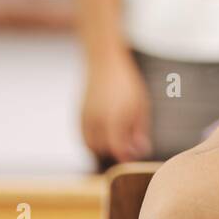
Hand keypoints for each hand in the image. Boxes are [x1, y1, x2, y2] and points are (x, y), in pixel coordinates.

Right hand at [81, 46, 151, 163]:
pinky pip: (82, 137)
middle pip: (103, 149)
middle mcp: (97, 120)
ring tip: (117, 141)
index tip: (133, 157)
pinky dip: (91, 142)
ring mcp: (85, 118)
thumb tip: (140, 150)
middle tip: (128, 148)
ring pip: (91, 146)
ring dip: (103, 149)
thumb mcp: (141, 104)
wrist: (103, 62)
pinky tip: (104, 137)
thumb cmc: (126, 82)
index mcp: (114, 118)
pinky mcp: (78, 115)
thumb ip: (140, 129)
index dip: (125, 157)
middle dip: (115, 152)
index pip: (116, 148)